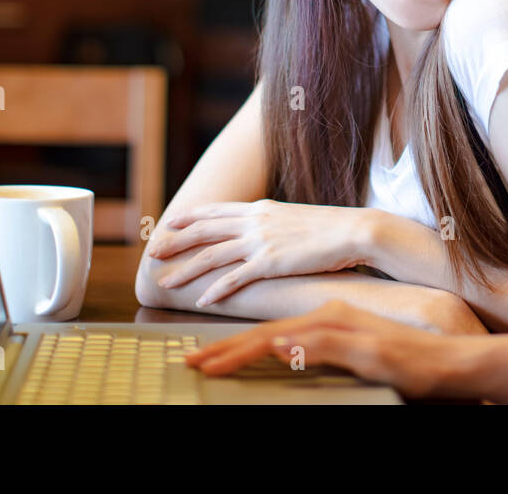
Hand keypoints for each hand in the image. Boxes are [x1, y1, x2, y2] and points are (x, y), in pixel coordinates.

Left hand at [149, 200, 373, 304]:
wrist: (353, 230)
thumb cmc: (331, 228)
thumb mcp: (295, 216)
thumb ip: (274, 222)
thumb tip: (264, 229)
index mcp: (261, 208)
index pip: (216, 210)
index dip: (190, 217)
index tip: (170, 223)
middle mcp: (255, 221)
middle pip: (204, 231)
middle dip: (175, 243)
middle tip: (154, 254)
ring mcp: (261, 241)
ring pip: (212, 255)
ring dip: (185, 270)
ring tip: (166, 282)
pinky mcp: (270, 262)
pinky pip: (234, 278)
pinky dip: (215, 289)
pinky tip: (201, 299)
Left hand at [184, 299, 481, 397]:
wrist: (447, 358)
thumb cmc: (403, 358)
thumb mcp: (354, 351)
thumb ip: (321, 349)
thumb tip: (288, 352)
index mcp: (325, 315)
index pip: (269, 330)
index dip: (231, 343)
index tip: (202, 357)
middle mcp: (328, 315)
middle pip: (265, 333)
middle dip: (222, 348)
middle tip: (190, 363)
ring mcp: (343, 327)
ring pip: (281, 339)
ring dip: (241, 352)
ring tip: (209, 365)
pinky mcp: (359, 344)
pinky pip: (319, 346)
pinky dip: (294, 348)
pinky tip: (274, 350)